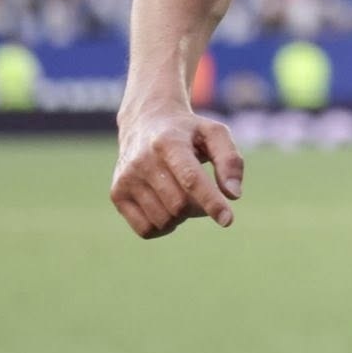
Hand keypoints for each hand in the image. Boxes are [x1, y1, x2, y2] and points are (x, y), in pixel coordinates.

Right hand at [111, 107, 243, 238]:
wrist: (146, 122)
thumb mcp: (215, 133)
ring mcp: (126, 179)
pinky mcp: (117, 194)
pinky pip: (146, 230)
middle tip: (206, 195)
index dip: (211, 202)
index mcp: (169, 143)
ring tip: (185, 195)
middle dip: (201, 208)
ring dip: (183, 217)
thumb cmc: (188, 131)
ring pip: (164, 220)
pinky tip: (169, 208)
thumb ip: (230, 160)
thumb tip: (233, 195)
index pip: (190, 179)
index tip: (227, 220)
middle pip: (180, 205)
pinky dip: (164, 227)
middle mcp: (142, 161)